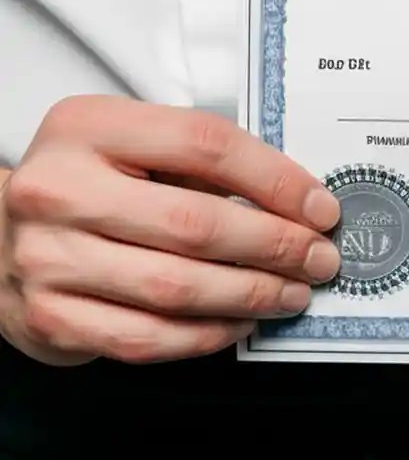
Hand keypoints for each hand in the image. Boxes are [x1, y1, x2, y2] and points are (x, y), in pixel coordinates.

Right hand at [0, 95, 341, 365]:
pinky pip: (148, 336)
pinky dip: (208, 334)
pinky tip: (240, 321)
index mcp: (88, 128)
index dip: (276, 179)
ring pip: (177, 287)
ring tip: (292, 292)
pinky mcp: (51, 317)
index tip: (319, 205)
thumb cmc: (87, 186)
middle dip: (276, 246)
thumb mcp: (134, 145)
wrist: (2, 237)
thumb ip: (202, 163)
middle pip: (196, 223)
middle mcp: (60, 191)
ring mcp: (49, 258)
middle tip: (318, 257)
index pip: (205, 145)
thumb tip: (298, 203)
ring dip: (252, 295)